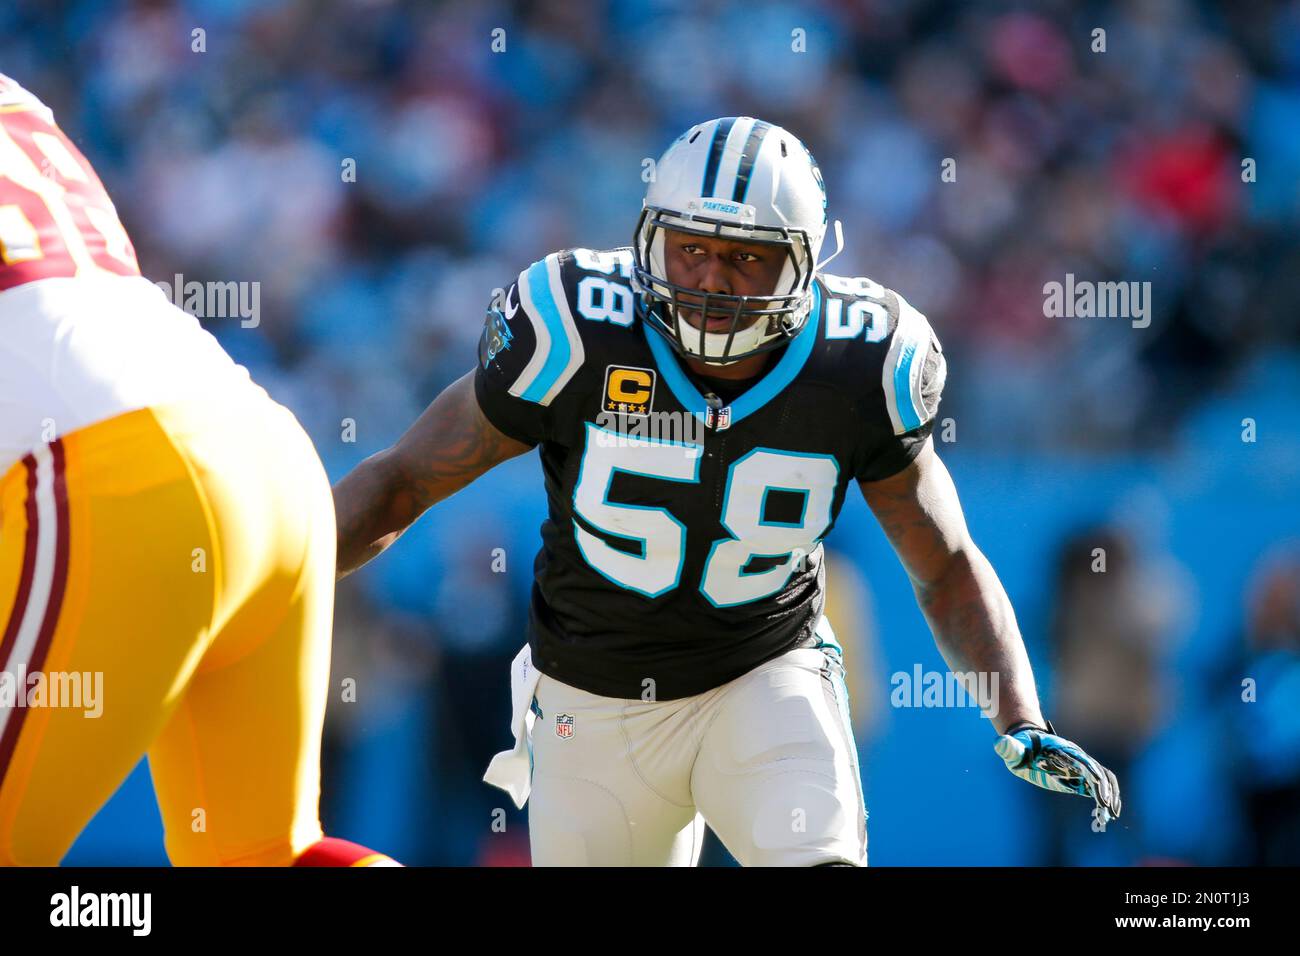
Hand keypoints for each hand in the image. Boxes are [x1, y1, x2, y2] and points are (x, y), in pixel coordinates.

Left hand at [995, 722, 1121, 823]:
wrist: (1026, 743)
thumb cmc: (1020, 747)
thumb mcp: (1012, 749)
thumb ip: (1008, 748)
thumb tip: (1001, 744)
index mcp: (1063, 751)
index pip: (1082, 762)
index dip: (1091, 775)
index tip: (1096, 790)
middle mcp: (1076, 758)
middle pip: (1097, 772)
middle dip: (1104, 789)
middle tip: (1106, 808)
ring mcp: (1079, 767)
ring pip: (1103, 778)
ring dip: (1110, 794)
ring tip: (1110, 813)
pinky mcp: (1078, 777)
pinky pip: (1098, 786)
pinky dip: (1106, 797)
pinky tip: (1105, 813)